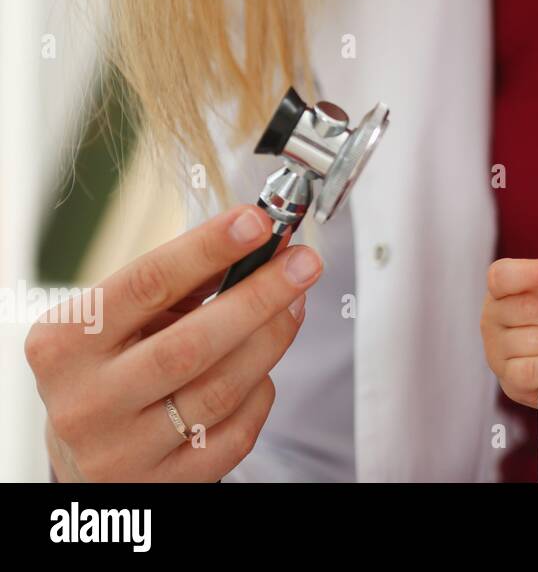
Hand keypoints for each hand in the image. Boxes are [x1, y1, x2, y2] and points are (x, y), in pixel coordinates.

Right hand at [26, 205, 322, 481]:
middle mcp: (86, 401)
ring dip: (271, 339)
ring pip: (221, 390)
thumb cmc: (115, 366)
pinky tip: (262, 368)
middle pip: (191, 343)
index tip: (258, 222)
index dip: (207, 249)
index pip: (146, 285)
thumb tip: (259, 240)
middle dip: (259, 296)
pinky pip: (236, 432)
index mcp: (66, 344)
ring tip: (294, 303)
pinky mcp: (165, 483)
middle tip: (303, 263)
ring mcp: (123, 450)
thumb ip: (188, 282)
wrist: (89, 450)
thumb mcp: (128, 319)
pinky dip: (260, 392)